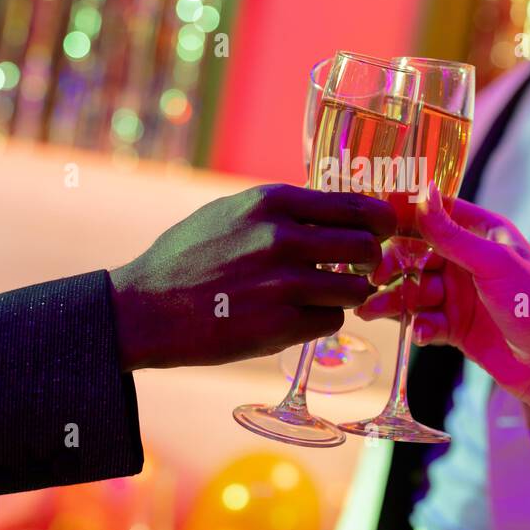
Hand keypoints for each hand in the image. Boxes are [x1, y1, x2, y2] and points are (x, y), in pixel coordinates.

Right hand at [108, 183, 395, 369]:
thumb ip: (281, 210)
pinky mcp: (279, 327)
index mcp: (271, 202)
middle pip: (366, 247)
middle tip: (360, 268)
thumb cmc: (187, 257)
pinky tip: (295, 316)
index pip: (355, 206)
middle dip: (370, 260)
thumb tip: (335, 210)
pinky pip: (330, 321)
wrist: (143, 309)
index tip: (386, 227)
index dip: (380, 220)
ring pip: (355, 289)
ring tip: (322, 295)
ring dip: (346, 294)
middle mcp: (281, 238)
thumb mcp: (230, 212)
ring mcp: (282, 285)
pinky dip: (321, 320)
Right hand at [357, 186, 529, 403]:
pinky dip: (417, 326)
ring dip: (394, 299)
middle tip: (373, 276)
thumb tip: (421, 193)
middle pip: (416, 254)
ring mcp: (460, 294)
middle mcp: (468, 260)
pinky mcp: (455, 326)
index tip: (373, 221)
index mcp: (483, 233)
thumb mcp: (493, 263)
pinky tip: (421, 333)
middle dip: (393, 265)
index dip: (405, 214)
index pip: (436, 212)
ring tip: (372, 311)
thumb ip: (452, 234)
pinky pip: (424, 320)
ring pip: (415, 290)